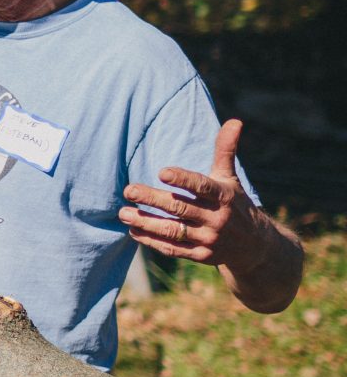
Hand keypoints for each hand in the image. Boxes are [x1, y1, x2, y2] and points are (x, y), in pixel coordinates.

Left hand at [118, 119, 261, 271]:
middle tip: (129, 190)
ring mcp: (208, 239)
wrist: (253, 245)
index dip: (183, 180)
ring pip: (173, 231)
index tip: (162, 172)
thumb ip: (225, 150)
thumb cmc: (235, 203)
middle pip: (180, 208)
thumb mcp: (231, 178)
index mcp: (223, 196)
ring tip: (123, 214)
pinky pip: (173, 249)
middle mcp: (216, 218)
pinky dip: (152, 241)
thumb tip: (234, 120)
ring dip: (146, 223)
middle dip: (153, 199)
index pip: (201, 186)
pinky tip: (134, 231)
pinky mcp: (200, 255)